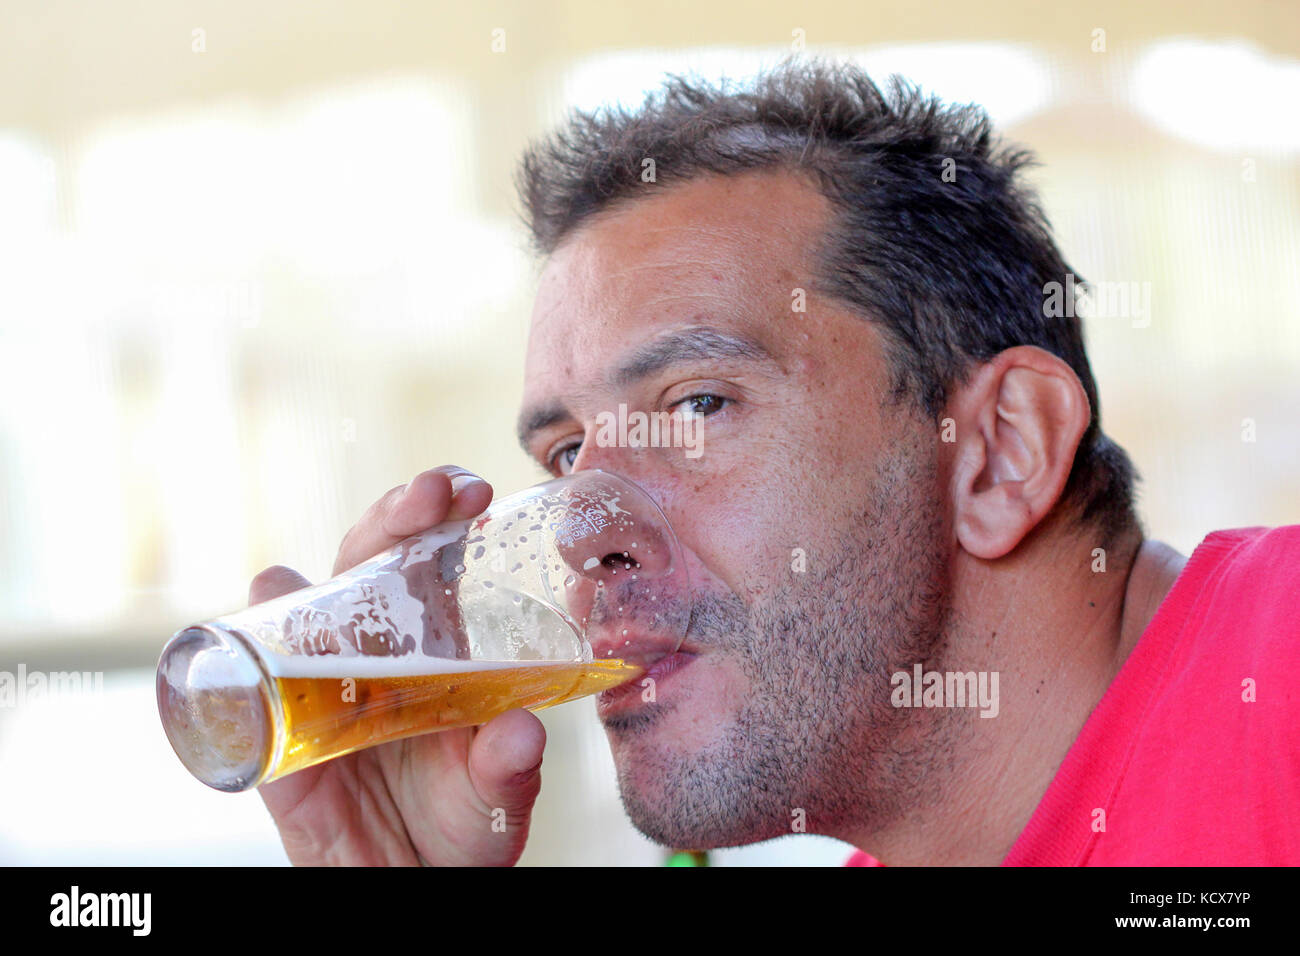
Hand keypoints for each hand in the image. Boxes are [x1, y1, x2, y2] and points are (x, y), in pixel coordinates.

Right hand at [251, 466, 546, 865]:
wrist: (412, 887)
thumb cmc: (463, 828)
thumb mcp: (497, 797)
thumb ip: (509, 768)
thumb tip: (521, 733)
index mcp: (436, 650)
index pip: (431, 564)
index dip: (442, 518)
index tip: (467, 491)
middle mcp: (375, 654)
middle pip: (370, 565)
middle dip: (396, 518)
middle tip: (431, 494)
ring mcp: (321, 688)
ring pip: (306, 609)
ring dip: (304, 584)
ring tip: (323, 571)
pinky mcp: (280, 740)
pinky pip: (251, 692)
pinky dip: (249, 651)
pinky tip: (262, 614)